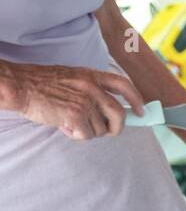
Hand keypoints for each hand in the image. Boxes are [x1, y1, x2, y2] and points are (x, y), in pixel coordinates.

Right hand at [0, 60, 143, 138]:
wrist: (20, 86)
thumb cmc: (41, 85)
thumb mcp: (71, 79)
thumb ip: (90, 91)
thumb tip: (107, 112)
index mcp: (91, 75)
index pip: (122, 84)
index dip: (135, 99)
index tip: (140, 112)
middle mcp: (91, 86)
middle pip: (119, 114)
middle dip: (116, 128)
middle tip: (106, 132)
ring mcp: (84, 101)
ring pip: (100, 129)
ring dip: (87, 131)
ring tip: (69, 122)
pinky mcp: (76, 115)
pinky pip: (87, 135)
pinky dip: (76, 135)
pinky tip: (63, 125)